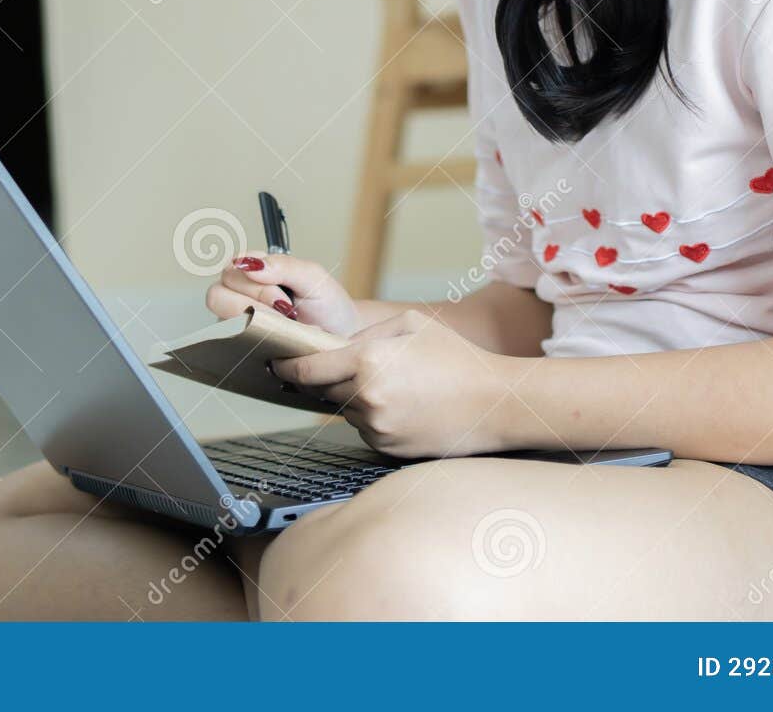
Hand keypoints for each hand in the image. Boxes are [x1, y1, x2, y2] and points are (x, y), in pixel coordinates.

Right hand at [205, 252, 361, 337]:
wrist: (343, 338)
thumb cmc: (327, 305)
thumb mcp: (313, 277)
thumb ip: (284, 264)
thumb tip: (249, 264)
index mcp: (254, 271)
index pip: (230, 271)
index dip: (254, 286)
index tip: (283, 299)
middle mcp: (240, 294)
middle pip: (217, 295)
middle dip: (254, 304)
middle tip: (285, 313)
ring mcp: (237, 322)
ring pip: (220, 320)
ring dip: (253, 324)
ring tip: (282, 327)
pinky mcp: (239, 346)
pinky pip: (227, 345)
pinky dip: (251, 343)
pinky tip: (274, 342)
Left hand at [271, 309, 516, 456]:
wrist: (495, 403)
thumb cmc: (457, 358)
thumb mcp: (411, 324)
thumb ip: (365, 334)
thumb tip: (333, 348)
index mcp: (368, 361)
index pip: (307, 369)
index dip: (288, 366)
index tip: (277, 363)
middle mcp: (367, 398)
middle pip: (324, 390)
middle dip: (329, 379)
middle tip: (353, 367)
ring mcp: (376, 428)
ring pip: (346, 410)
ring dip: (356, 398)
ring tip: (396, 385)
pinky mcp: (386, 448)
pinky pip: (366, 429)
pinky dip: (375, 417)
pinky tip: (405, 405)